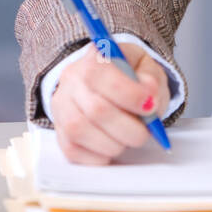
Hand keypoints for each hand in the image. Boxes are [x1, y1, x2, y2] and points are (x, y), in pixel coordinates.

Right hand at [51, 41, 171, 164]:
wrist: (112, 87)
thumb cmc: (131, 78)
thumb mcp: (147, 68)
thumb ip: (151, 79)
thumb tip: (149, 96)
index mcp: (94, 57)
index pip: (100, 73)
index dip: (128, 94)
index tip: (150, 107)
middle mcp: (71, 79)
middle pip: (95, 109)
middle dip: (128, 128)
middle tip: (145, 132)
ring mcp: (61, 106)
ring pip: (80, 131)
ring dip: (114, 143)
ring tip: (128, 138)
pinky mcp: (59, 131)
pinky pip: (72, 150)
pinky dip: (99, 155)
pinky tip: (112, 145)